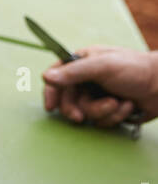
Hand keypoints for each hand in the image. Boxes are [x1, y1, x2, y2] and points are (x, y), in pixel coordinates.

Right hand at [42, 46, 157, 127]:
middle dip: (80, 109)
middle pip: (68, 101)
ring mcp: (98, 95)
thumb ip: (73, 72)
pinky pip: (100, 121)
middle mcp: (88, 79)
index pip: (58, 76)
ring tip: (118, 103)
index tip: (51, 107)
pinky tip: (127, 107)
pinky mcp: (108, 110)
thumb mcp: (102, 66)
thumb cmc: (136, 69)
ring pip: (86, 113)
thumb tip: (47, 76)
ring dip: (103, 112)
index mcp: (84, 62)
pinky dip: (114, 117)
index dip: (51, 92)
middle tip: (82, 116)